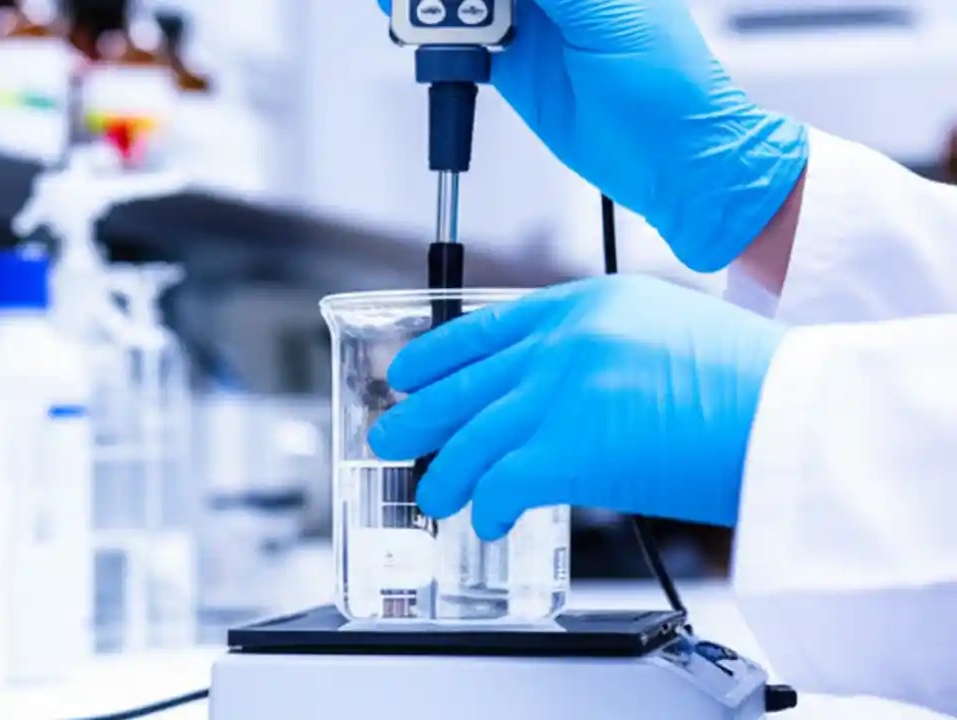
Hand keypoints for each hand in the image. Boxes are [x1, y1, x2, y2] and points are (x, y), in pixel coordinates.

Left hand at [368, 275, 786, 538]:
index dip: (437, 356)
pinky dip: (487, 505)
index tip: (411, 372)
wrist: (790, 413)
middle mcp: (560, 342)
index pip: (484, 327)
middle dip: (417, 416)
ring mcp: (558, 393)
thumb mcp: (662, 325)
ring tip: (435, 494)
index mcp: (583, 303)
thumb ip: (599, 344)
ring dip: (445, 474)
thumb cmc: (747, 380)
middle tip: (391, 434)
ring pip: (469, 439)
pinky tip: (486, 518)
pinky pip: (499, 483)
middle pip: (461, 384)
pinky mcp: (566, 449)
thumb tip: (558, 382)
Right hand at [377, 0, 807, 271]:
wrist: (671, 160)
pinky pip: (465, 42)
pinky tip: (419, 33)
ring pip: (471, 3)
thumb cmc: (669, 84)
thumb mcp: (606, 14)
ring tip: (408, 10)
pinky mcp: (514, 67)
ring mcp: (533, 28)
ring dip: (437, 5)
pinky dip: (440, 39)